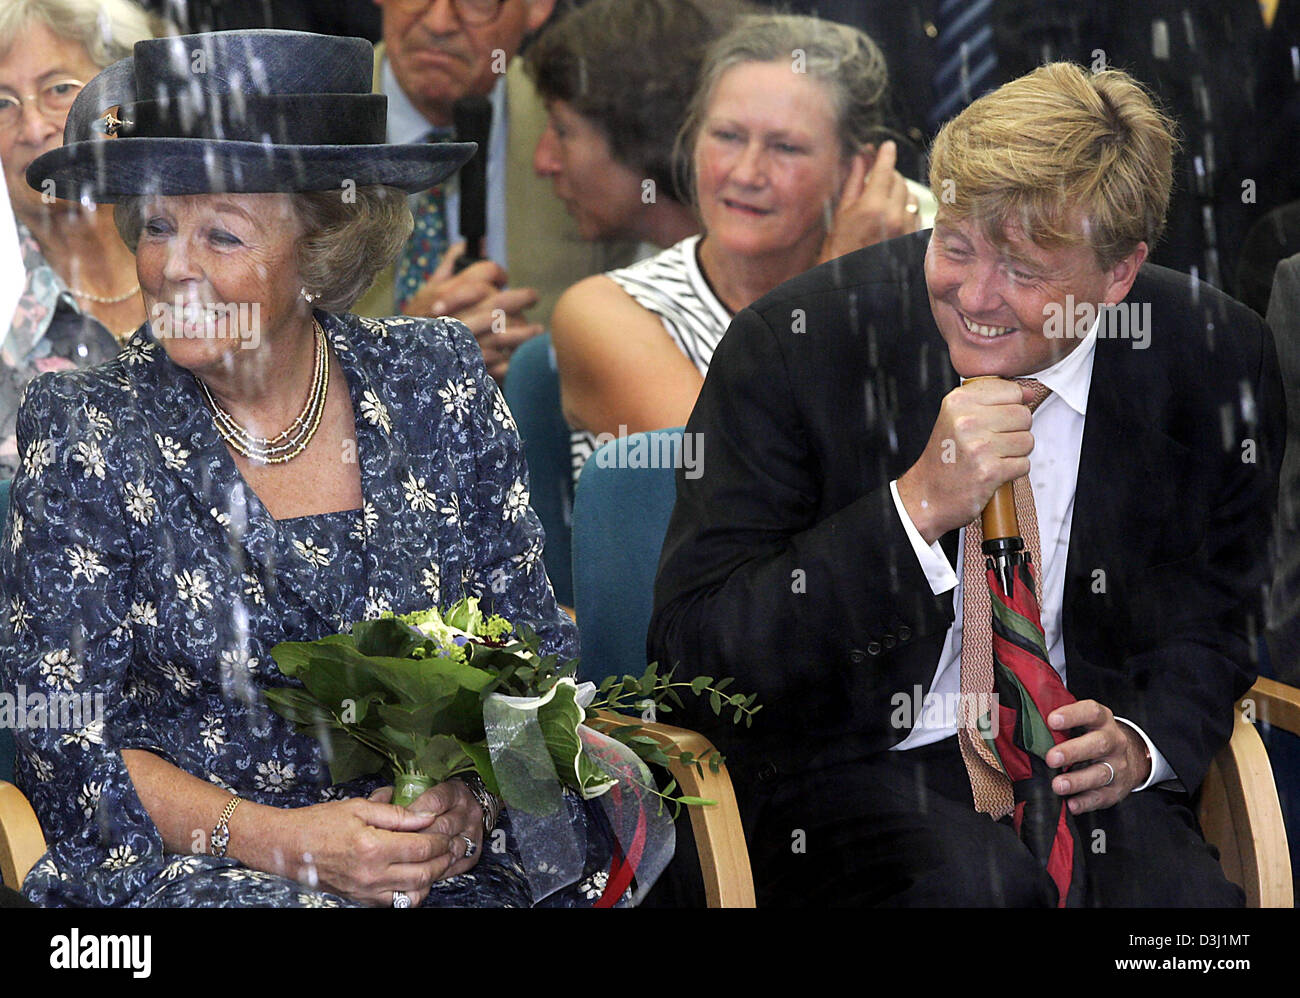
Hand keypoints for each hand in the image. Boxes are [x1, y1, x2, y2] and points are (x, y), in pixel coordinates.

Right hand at [277, 797, 452, 906]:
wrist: (288, 847)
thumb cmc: (321, 823)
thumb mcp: (360, 807)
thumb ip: (397, 814)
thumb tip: (428, 816)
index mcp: (373, 847)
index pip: (422, 848)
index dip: (441, 839)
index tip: (447, 831)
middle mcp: (372, 874)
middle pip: (424, 872)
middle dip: (443, 859)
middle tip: (451, 846)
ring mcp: (366, 891)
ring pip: (414, 892)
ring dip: (431, 877)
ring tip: (437, 861)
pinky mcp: (361, 900)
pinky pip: (395, 903)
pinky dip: (411, 892)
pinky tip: (415, 876)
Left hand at [370, 779, 483, 879]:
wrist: (467, 807)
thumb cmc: (438, 800)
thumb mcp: (422, 788)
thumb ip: (399, 795)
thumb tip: (378, 800)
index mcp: (456, 792)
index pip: (435, 802)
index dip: (412, 813)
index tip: (394, 821)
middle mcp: (469, 812)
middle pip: (442, 827)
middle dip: (417, 838)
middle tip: (394, 847)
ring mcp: (473, 834)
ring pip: (450, 849)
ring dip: (427, 857)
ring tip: (404, 862)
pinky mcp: (474, 854)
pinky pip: (456, 867)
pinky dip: (436, 872)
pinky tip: (419, 872)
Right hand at [404, 241, 542, 381]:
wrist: (403, 361)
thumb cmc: (417, 322)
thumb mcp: (427, 290)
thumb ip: (449, 267)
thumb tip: (465, 246)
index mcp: (447, 294)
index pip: (484, 274)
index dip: (499, 273)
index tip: (503, 279)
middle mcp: (458, 315)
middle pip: (502, 301)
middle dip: (523, 297)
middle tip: (532, 298)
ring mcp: (466, 343)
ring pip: (506, 333)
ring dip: (525, 331)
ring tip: (537, 331)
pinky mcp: (471, 367)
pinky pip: (500, 362)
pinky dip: (511, 360)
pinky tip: (517, 355)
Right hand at [818, 140, 919, 263]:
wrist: (851, 282)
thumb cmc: (838, 249)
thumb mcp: (841, 212)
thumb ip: (854, 181)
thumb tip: (861, 156)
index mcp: (872, 206)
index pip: (886, 169)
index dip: (886, 155)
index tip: (886, 147)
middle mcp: (893, 216)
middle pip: (899, 180)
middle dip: (889, 176)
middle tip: (877, 180)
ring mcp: (905, 228)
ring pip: (910, 196)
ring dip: (899, 193)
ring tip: (883, 202)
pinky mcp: (912, 238)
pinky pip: (915, 213)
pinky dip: (905, 210)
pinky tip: (892, 218)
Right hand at [896, 378, 1037, 542]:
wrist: (927, 494)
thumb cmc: (945, 456)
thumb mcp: (956, 416)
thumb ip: (992, 399)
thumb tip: (1028, 393)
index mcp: (958, 401)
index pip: (1012, 390)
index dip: (1010, 406)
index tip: (996, 420)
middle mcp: (967, 421)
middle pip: (1023, 415)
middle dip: (1015, 430)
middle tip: (993, 442)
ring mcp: (978, 446)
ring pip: (1027, 440)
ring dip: (1015, 452)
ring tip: (993, 457)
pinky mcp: (989, 471)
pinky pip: (1024, 464)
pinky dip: (1013, 471)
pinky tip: (994, 471)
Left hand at [1046, 700, 1152, 813]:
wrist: (1128, 760)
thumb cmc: (1092, 737)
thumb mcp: (1083, 723)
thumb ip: (1061, 723)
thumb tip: (1027, 719)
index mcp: (1102, 721)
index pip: (1091, 712)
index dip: (1072, 714)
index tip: (1052, 720)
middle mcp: (1113, 742)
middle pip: (1098, 744)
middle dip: (1073, 751)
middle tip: (1051, 758)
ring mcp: (1116, 767)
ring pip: (1100, 774)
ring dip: (1076, 781)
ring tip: (1057, 785)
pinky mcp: (1115, 790)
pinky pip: (1100, 797)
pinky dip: (1085, 802)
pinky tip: (1071, 804)